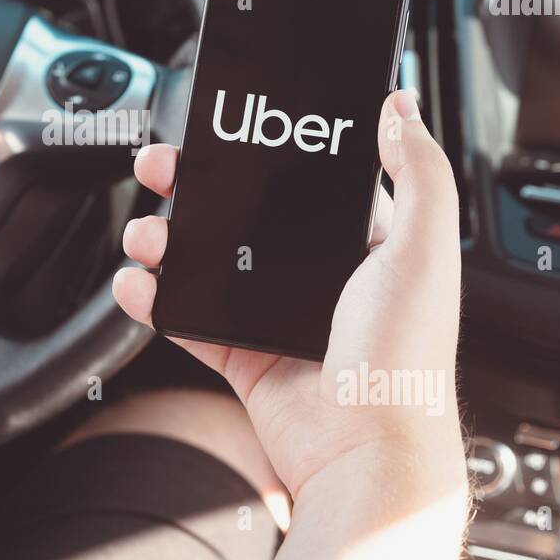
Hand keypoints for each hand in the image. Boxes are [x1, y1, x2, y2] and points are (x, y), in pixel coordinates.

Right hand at [114, 89, 469, 559]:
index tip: (227, 130)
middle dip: (197, 189)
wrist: (364, 453)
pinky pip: (189, 320)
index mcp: (364, 246)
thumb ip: (419, 172)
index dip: (264, 153)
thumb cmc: (405, 358)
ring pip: (209, 263)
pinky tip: (137, 282)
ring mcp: (277, 318)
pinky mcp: (245, 357)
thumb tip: (401, 107)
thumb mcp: (422, 248)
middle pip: (244, 216)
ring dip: (168, 240)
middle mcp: (319, 279)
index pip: (307, 183)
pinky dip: (156, 300)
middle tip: (162, 168)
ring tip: (144, 231)